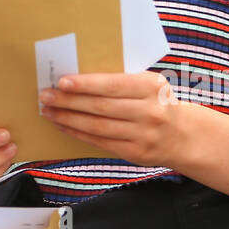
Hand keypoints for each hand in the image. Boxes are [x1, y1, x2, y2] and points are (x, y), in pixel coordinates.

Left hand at [39, 71, 190, 167]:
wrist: (182, 135)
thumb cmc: (157, 101)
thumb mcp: (148, 84)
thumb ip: (121, 79)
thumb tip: (78, 74)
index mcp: (151, 86)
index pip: (113, 84)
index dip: (85, 84)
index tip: (61, 82)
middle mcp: (149, 111)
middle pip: (101, 107)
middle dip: (69, 101)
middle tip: (45, 96)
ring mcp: (143, 135)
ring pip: (97, 126)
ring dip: (68, 118)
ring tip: (48, 111)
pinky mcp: (135, 153)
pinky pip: (100, 142)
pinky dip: (78, 133)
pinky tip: (63, 125)